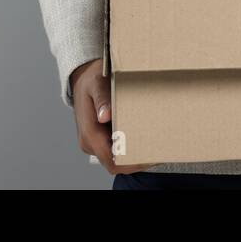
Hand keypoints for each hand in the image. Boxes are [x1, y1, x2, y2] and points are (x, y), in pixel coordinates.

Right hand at [70, 59, 151, 174]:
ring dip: (133, 152)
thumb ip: (102, 99)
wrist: (82, 78)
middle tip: (158, 149)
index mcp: (89, 133)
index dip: (132, 163)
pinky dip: (129, 144)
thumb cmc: (91, 79)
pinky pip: (115, 148)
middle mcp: (90, 142)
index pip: (112, 161)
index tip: (150, 157)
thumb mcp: (96, 83)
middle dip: (136, 159)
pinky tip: (142, 134)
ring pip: (116, 156)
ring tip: (153, 141)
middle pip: (116, 162)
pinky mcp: (99, 139)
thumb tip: (105, 116)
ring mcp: (94, 142)